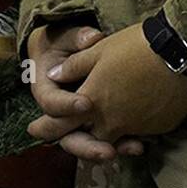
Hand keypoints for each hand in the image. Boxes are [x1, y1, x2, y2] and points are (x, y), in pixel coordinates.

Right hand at [25, 23, 144, 162]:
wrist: (62, 53)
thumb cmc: (62, 44)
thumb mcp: (65, 37)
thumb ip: (77, 38)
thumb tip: (92, 38)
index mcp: (46, 89)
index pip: (51, 104)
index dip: (67, 106)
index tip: (87, 103)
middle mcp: (59, 113)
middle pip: (67, 138)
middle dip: (87, 146)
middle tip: (107, 150)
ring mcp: (78, 123)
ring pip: (88, 144)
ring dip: (110, 148)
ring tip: (134, 148)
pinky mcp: (95, 124)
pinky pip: (106, 139)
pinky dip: (122, 143)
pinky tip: (141, 144)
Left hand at [29, 24, 186, 156]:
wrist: (179, 51)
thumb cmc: (135, 46)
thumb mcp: (99, 50)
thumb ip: (75, 66)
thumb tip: (54, 75)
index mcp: (93, 100)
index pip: (61, 123)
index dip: (45, 128)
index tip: (32, 130)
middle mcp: (112, 120)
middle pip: (88, 137)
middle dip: (78, 137)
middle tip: (71, 134)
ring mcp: (136, 126)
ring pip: (115, 138)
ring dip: (107, 136)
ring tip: (104, 131)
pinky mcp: (157, 128)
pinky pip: (139, 134)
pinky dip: (131, 130)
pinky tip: (133, 117)